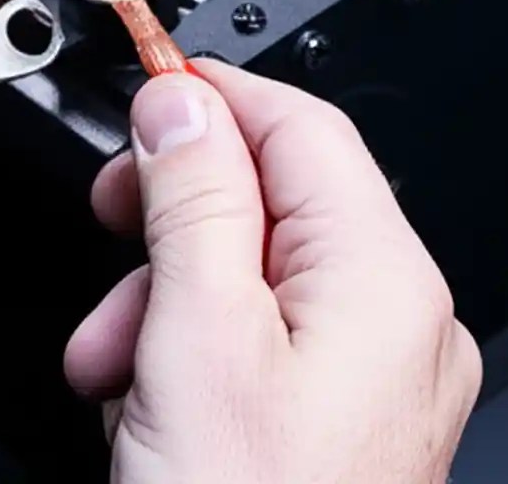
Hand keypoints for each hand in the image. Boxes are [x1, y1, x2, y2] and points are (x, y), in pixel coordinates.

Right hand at [66, 61, 481, 482]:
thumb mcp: (197, 336)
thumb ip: (192, 203)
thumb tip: (180, 103)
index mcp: (381, 283)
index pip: (300, 127)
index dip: (211, 97)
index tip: (143, 86)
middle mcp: (398, 325)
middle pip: (267, 207)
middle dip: (166, 226)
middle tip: (110, 229)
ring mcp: (372, 380)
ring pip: (246, 282)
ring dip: (159, 305)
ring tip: (113, 365)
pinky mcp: (336, 421)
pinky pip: (255, 345)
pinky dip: (187, 357)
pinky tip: (145, 400)